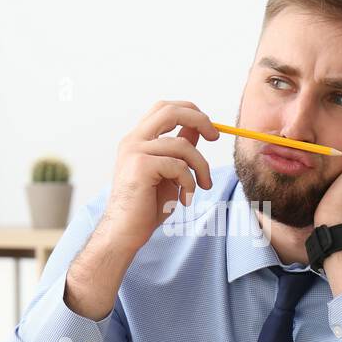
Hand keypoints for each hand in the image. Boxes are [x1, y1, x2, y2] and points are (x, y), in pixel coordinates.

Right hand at [98, 100, 218, 254]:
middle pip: (170, 111)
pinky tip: (185, 199)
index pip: (164, 108)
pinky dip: (189, 182)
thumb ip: (179, 150)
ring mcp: (134, 152)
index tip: (209, 128)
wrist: (125, 232)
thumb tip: (196, 130)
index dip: (189, 111)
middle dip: (200, 120)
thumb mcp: (169, 173)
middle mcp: (133, 140)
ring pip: (182, 145)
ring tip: (202, 186)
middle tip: (216, 137)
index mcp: (137, 139)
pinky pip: (179, 166)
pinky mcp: (141, 167)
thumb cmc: (146, 206)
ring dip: (201, 166)